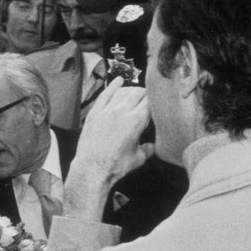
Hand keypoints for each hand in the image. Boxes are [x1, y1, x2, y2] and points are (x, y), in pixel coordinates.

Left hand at [64, 79, 153, 219]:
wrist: (92, 169)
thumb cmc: (116, 166)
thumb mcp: (139, 159)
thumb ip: (149, 148)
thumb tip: (154, 145)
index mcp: (136, 121)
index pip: (150, 101)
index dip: (155, 101)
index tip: (157, 104)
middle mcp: (122, 111)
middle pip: (138, 93)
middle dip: (145, 94)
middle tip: (148, 99)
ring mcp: (107, 110)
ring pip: (123, 91)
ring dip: (131, 90)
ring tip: (136, 93)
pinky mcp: (95, 112)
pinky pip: (105, 94)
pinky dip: (113, 86)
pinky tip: (118, 80)